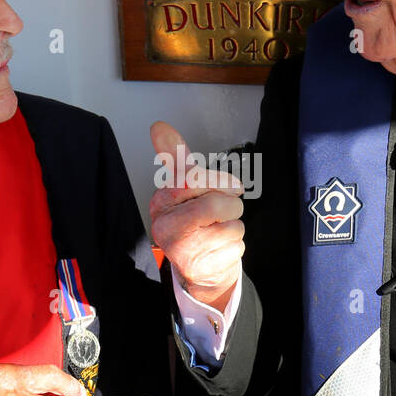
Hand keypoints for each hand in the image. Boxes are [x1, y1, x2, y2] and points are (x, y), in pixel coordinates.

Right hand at [149, 121, 244, 311]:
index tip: (229, 187)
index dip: (219, 181)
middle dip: (230, 205)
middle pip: (216, 203)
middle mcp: (165, 226)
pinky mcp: (200, 268)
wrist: (199, 266)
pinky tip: (219, 250)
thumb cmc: (195, 223)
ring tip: (217, 234)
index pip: (194, 178)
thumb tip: (159, 127)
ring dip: (234, 228)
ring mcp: (181, 250)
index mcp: (160, 202)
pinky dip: (235, 247)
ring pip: (231, 225)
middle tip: (223, 213)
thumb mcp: (186, 187)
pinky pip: (236, 246)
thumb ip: (175, 156)